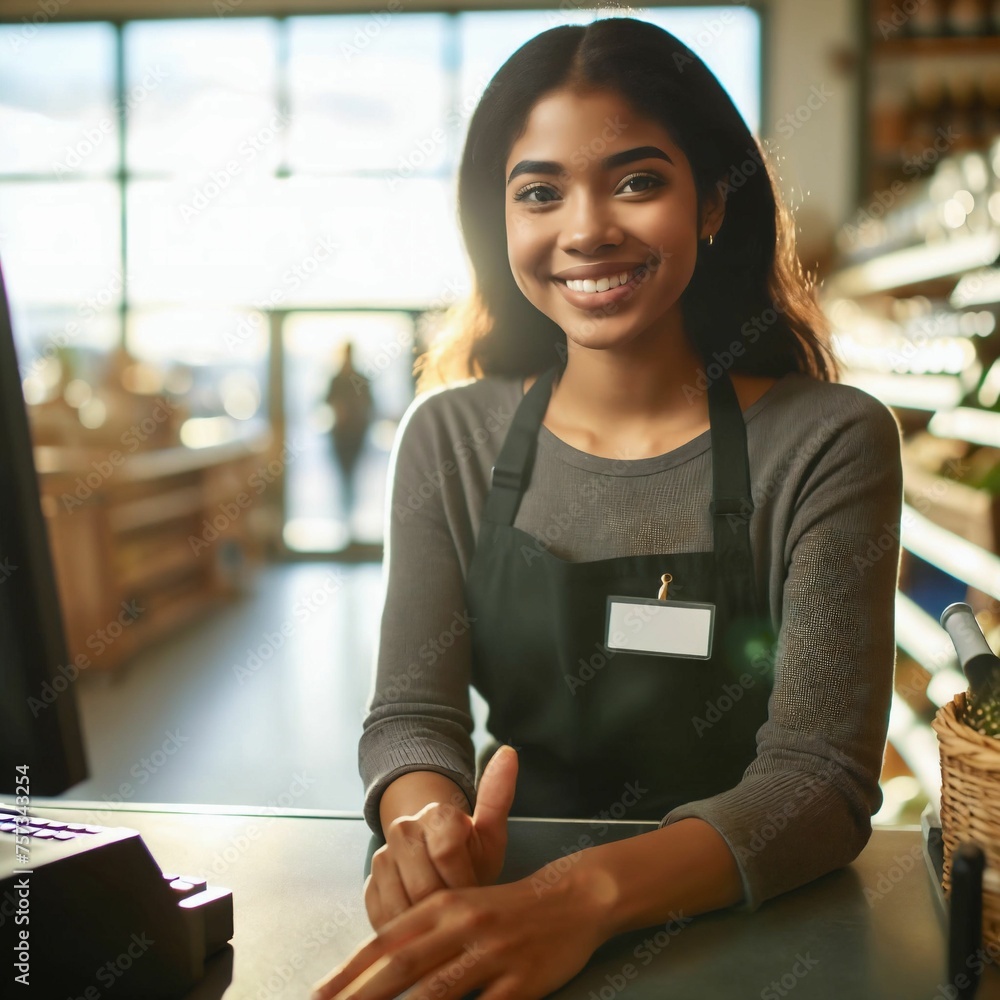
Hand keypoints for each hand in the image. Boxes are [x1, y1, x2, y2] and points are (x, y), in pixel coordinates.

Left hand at [311, 862, 609, 999]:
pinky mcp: (520, 981)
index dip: (349, 971)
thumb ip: (421, 935)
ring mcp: (492, 953)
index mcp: (442, 905)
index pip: (385, 942)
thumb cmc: (506, 908)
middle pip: (402, 969)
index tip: (319, 995)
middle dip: (362, 997)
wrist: (571, 898)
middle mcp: (462, 924)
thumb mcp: (460, 905)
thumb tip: (375, 970)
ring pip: (437, 994)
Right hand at [365, 745, 517, 929]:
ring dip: (426, 922)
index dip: (464, 880)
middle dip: (446, 906)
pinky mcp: (369, 886)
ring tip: (444, 919)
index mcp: (437, 812)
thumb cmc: (471, 856)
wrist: (438, 868)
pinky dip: (406, 931)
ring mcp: (382, 858)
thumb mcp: (490, 832)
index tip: (476, 890)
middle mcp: (404, 829)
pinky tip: (423, 926)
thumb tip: (509, 751)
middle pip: (423, 883)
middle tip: (461, 912)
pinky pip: (384, 919)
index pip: (446, 851)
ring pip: (401, 905)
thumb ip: (498, 795)